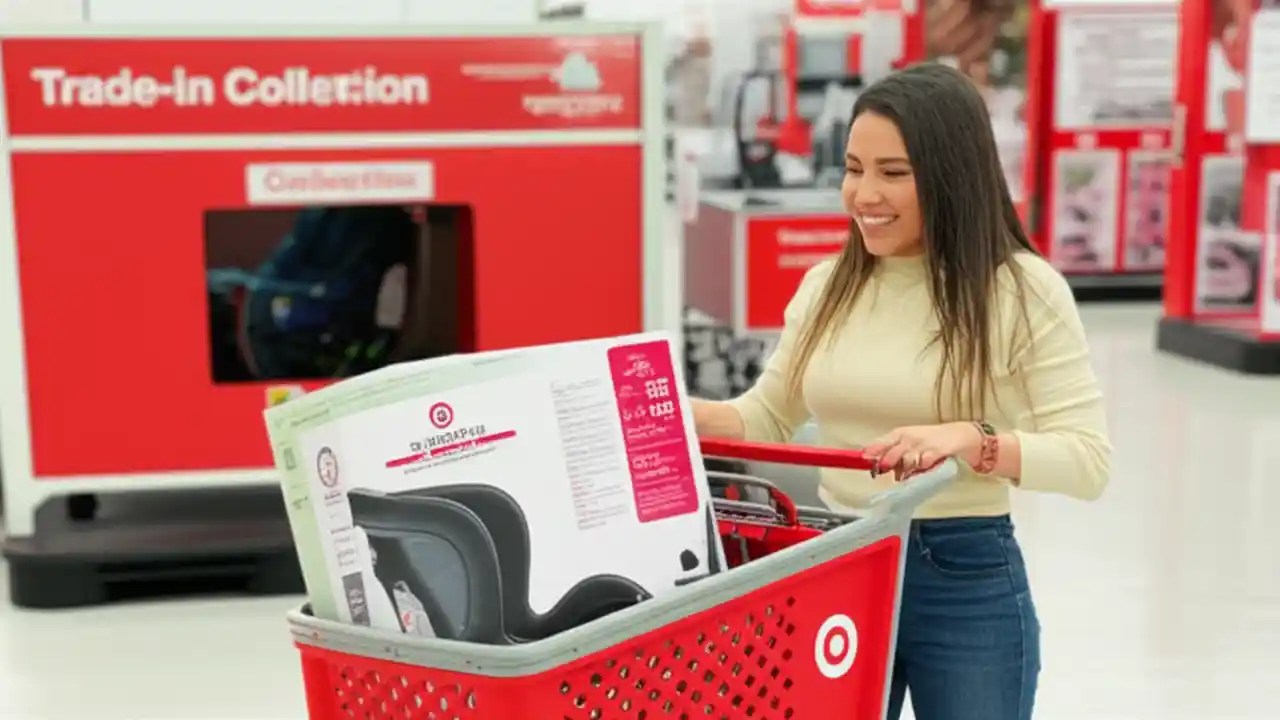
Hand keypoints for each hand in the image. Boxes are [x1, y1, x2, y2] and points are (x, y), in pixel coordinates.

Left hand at [862, 422, 981, 480]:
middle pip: (892, 453)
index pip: (883, 441)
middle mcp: (911, 437)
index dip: (873, 450)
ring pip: (906, 461)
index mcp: (903, 434)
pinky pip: (923, 464)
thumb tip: (882, 469)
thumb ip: (896, 454)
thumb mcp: (912, 442)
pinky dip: (920, 470)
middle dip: (887, 464)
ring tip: (908, 474)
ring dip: (905, 471)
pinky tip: (922, 470)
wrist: (964, 435)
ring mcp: (925, 444)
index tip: (864, 457)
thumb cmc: (935, 439)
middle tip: (885, 471)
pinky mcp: (938, 451)